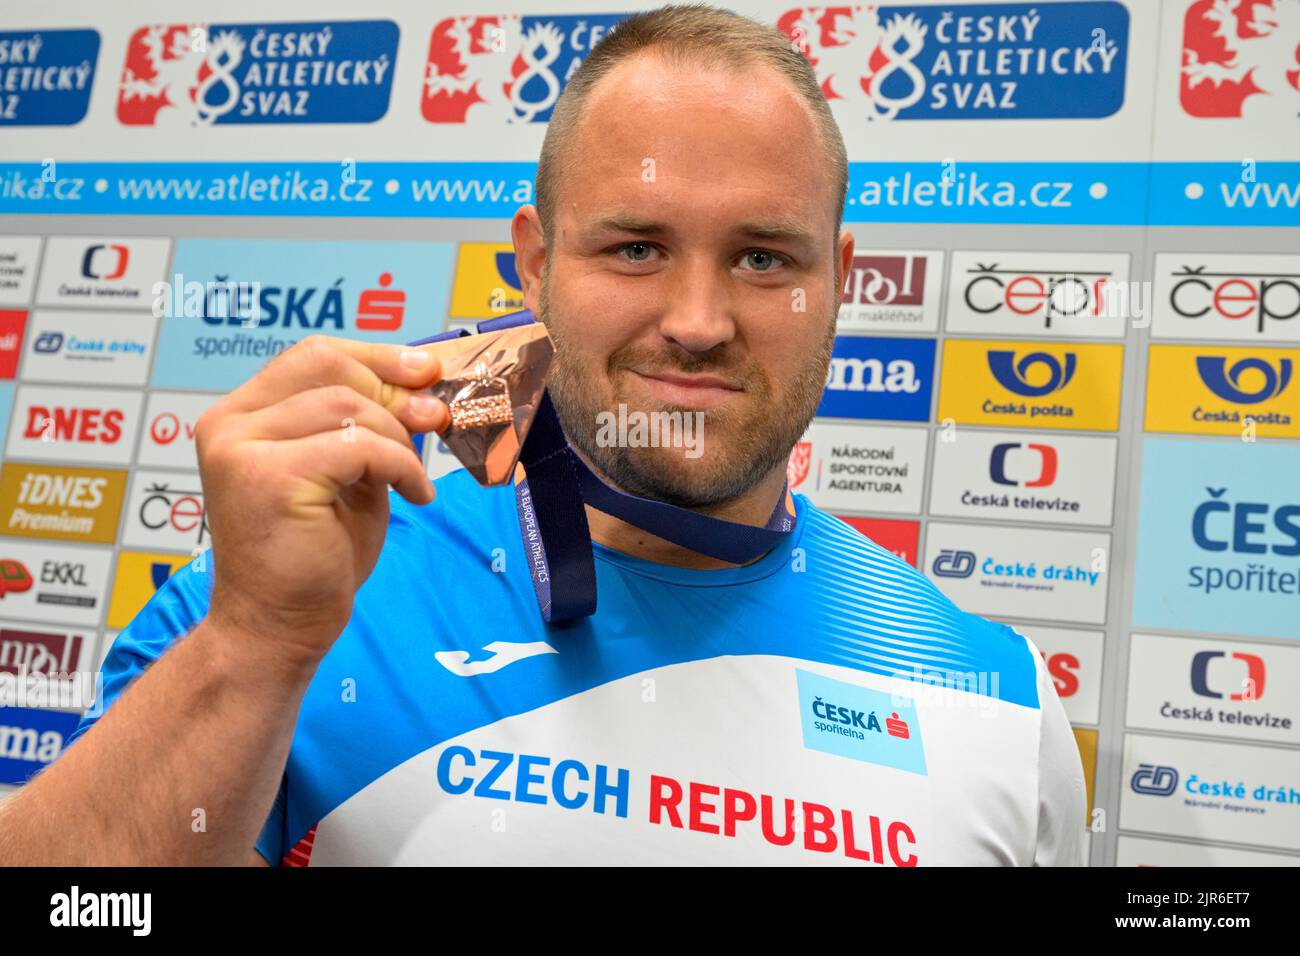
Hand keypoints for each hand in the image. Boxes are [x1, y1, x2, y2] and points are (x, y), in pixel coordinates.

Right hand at [194, 335, 448, 666]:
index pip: (313, 357)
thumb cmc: (314, 555)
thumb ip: (372, 426)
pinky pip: (360, 446)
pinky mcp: (270, 478)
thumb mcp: (349, 473)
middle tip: (434, 419)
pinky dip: (401, 466)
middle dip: (392, 388)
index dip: (376, 358)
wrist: (279, 627)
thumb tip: (424, 382)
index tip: (424, 369)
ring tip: (414, 476)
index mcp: (240, 415)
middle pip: (327, 366)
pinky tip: (415, 495)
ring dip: (398, 438)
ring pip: (347, 406)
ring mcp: (242, 449)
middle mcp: (230, 424)